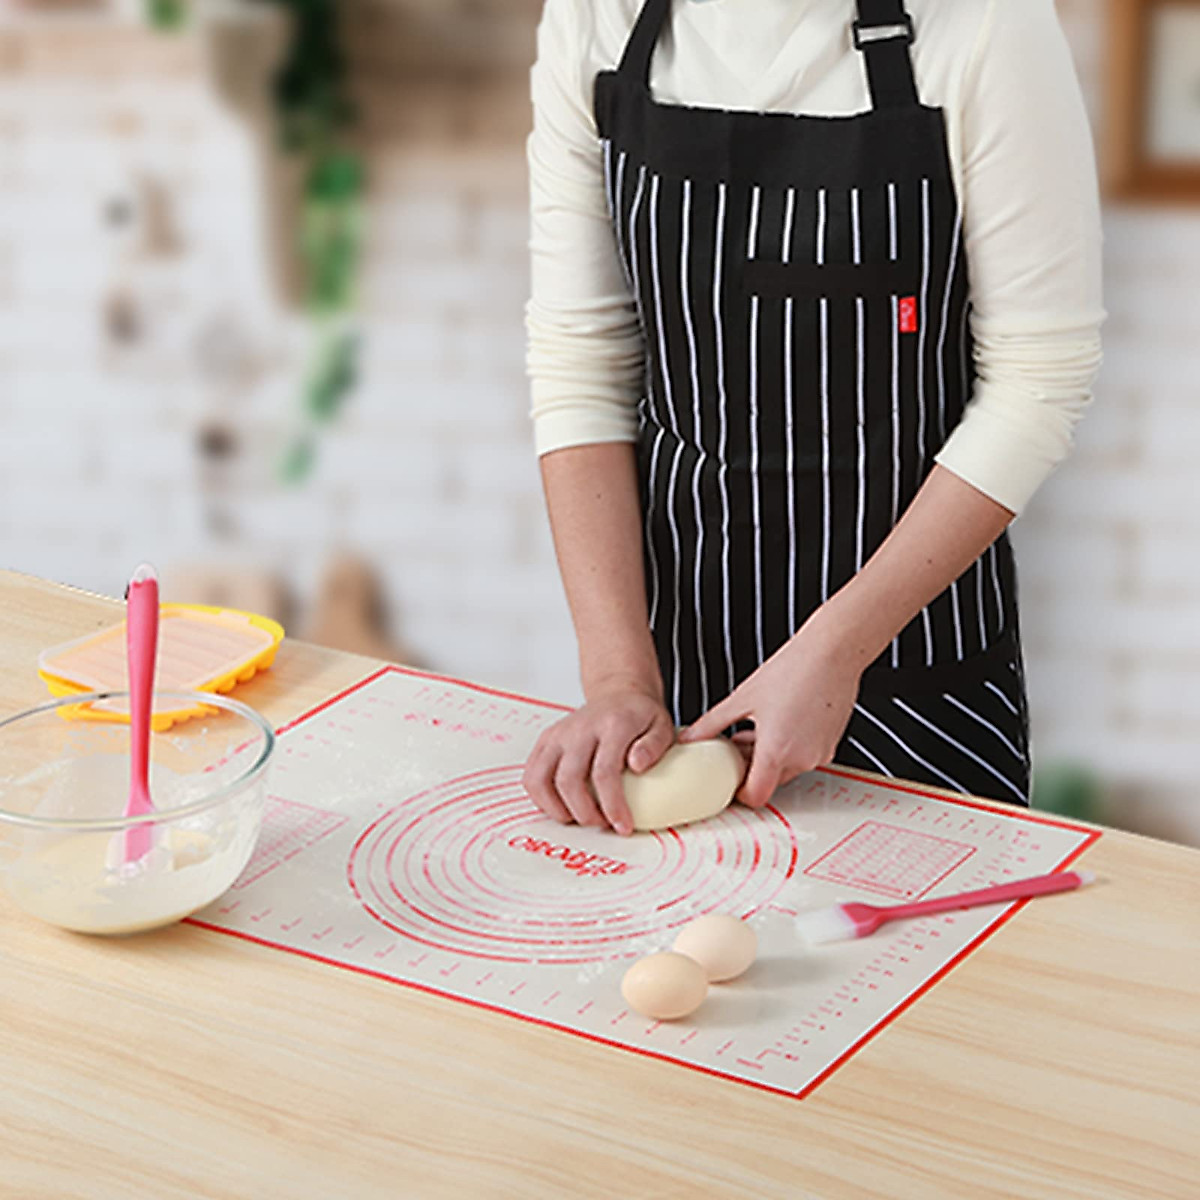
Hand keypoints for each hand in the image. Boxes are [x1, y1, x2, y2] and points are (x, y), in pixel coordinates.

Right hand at [522, 681, 674, 835]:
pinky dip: (541, 798)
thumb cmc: (640, 717)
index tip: (622, 826)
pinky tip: (561, 806)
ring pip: (541, 779)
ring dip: (557, 809)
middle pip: (570, 780)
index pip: (604, 772)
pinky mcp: (546, 740)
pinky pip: (531, 775)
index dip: (612, 806)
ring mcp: (559, 733)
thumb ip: (655, 746)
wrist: (618, 694)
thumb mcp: (663, 726)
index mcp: (613, 724)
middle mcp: (580, 728)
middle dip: (584, 813)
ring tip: (579, 818)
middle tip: (602, 824)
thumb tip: (637, 765)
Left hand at [679, 625, 860, 808]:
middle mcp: (801, 759)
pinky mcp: (831, 743)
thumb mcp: (742, 699)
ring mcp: (819, 752)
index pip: (756, 796)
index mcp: (776, 752)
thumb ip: (712, 724)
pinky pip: (806, 755)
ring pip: (789, 768)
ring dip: (771, 755)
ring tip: (760, 726)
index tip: (731, 778)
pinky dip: (791, 747)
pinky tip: (781, 720)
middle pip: (771, 781)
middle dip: (753, 767)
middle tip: (738, 744)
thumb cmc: (793, 671)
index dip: (740, 792)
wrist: (831, 653)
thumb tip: (691, 737)